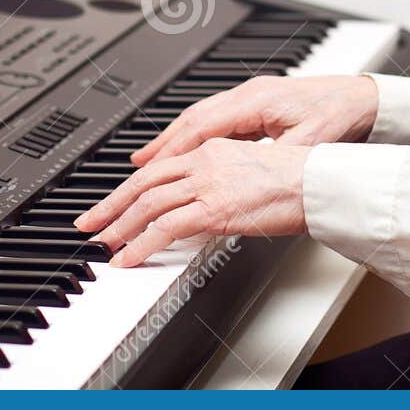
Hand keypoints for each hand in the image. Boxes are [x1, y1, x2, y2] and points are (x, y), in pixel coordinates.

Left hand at [73, 138, 309, 266]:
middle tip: (90, 222)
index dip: (132, 186)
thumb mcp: (252, 175)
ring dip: (120, 226)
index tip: (115, 202)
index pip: (160, 167)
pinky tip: (128, 259)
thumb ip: (222, 187)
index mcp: (213, 150)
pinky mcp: (213, 208)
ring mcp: (207, 184)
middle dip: (111, 204)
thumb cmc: (298, 182)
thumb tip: (206, 210)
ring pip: (148, 203)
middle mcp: (205, 161)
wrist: (319, 183)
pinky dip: (140, 244)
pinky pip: (165, 227)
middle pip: (144, 181)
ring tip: (103, 245)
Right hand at [130, 74, 377, 165]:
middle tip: (134, 168)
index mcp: (257, 101)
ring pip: (201, 118)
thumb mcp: (311, 144)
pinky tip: (186, 152)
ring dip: (175, 140)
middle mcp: (248, 95)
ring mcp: (251, 98)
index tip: (149, 170)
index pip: (203, 126)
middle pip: (193, 120)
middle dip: (162, 145)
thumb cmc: (341, 115)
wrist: (363, 97)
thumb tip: (254, 180)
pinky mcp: (257, 105)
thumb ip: (278, 160)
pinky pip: (216, 120)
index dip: (174, 150)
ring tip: (149, 162)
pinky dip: (195, 137)